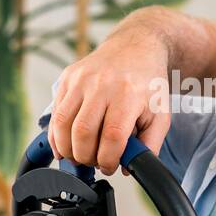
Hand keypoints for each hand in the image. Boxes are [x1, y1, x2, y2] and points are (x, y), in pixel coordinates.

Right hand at [48, 19, 171, 176]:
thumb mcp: (160, 115)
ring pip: (63, 124)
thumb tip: (127, 168)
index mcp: (128, 94)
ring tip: (79, 155)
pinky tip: (65, 145)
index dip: (108, 159)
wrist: (136, 47)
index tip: (110, 166)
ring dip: (67, 148)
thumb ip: (149, 145)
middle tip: (94, 161)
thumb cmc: (148, 84)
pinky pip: (56, 113)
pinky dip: (56, 135)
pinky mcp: (67, 78)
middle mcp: (102, 84)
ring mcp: (81, 79)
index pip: (112, 136)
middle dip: (86, 157)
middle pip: (83, 132)